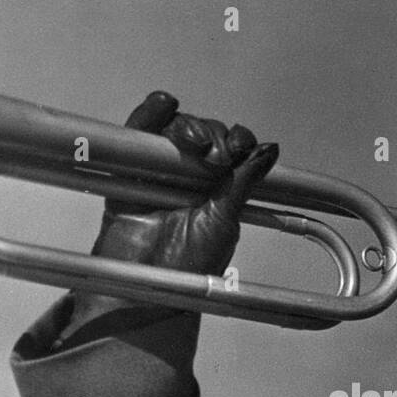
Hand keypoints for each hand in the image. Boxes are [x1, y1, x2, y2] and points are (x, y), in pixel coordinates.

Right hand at [67, 90, 278, 329]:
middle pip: (203, 135)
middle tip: (218, 158)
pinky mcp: (128, 174)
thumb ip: (242, 183)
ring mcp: (158, 175)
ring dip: (188, 126)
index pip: (231, 150)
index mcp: (218, 189)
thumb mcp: (224, 221)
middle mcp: (190, 179)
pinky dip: (148, 116)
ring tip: (196, 143)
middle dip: (214, 135)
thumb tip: (269, 150)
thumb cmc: (187, 268)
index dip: (238, 141)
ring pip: (172, 132)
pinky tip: (164, 103)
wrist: (148, 292)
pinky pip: (135, 137)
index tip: (241, 149)